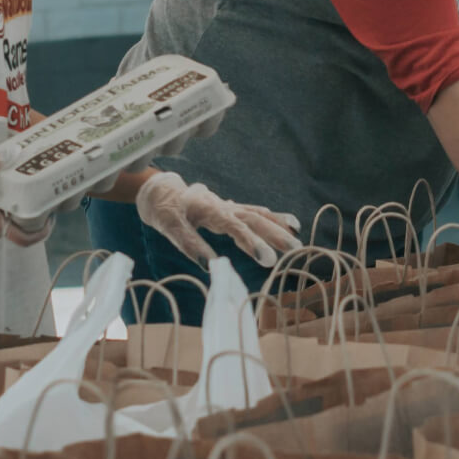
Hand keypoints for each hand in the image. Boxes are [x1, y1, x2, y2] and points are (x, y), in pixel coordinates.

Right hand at [0, 153, 46, 246]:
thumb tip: (8, 153)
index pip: (26, 238)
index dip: (43, 231)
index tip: (51, 217)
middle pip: (21, 232)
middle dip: (35, 218)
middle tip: (45, 200)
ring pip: (10, 227)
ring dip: (20, 215)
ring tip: (31, 196)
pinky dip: (8, 213)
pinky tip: (11, 197)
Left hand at [136, 171, 302, 266]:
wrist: (160, 190)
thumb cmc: (164, 210)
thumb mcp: (170, 227)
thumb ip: (190, 245)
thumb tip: (210, 267)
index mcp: (209, 209)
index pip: (235, 227)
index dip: (252, 242)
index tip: (268, 260)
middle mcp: (223, 205)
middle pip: (254, 219)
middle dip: (275, 234)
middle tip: (295, 250)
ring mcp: (228, 206)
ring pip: (257, 214)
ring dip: (278, 225)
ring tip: (298, 235)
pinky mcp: (229, 208)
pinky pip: (254, 212)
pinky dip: (272, 217)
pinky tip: (288, 223)